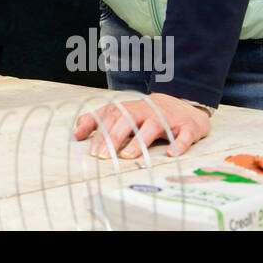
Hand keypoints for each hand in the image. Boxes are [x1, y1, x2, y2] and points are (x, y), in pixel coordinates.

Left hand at [73, 92, 211, 158]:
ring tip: (128, 156)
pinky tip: (171, 154)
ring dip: (139, 142)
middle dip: (114, 137)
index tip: (88, 146)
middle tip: (103, 155)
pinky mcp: (187, 128)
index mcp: (131, 108)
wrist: (185, 106)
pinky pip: (183, 136)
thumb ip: (99, 121)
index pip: (111, 116)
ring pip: (153, 127)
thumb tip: (75, 132)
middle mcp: (147, 111)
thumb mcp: (124, 114)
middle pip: (128, 120)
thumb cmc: (148, 114)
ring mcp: (167, 119)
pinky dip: (178, 145)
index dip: (98, 130)